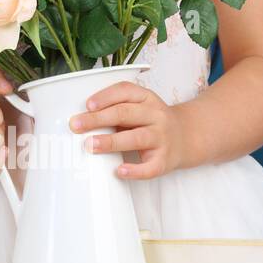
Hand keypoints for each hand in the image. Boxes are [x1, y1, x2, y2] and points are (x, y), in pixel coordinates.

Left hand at [71, 82, 185, 178]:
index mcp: (146, 98)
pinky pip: (150, 167)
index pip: (125, 91)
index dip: (105, 97)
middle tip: (76, 125)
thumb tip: (82, 118)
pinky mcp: (165, 160)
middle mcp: (156, 115)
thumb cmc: (151, 121)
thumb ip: (116, 107)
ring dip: (111, 142)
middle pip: (125, 114)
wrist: (187, 137)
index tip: (87, 105)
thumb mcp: (139, 105)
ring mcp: (162, 138)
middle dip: (98, 119)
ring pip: (136, 138)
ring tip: (90, 145)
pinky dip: (135, 170)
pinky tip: (120, 171)